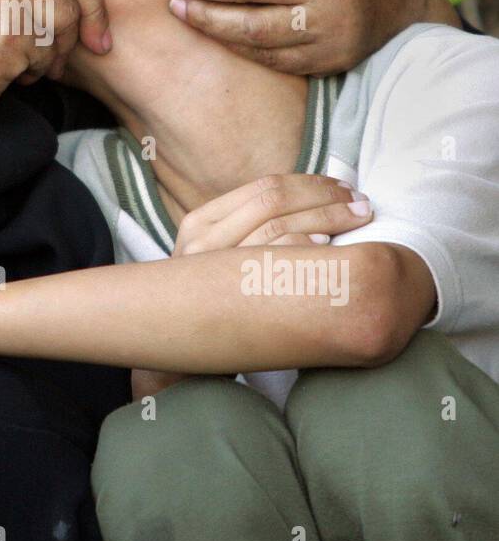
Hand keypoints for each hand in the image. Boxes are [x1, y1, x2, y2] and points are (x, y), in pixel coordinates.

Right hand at [128, 172, 372, 395]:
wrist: (178, 355)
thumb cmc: (213, 306)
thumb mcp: (219, 259)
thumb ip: (250, 232)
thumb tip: (314, 207)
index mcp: (201, 222)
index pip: (265, 187)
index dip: (311, 185)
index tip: (345, 190)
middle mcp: (202, 240)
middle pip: (275, 202)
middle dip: (326, 200)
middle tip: (363, 206)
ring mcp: (210, 268)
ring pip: (277, 227)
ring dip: (325, 221)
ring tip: (357, 223)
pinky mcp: (224, 297)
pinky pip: (270, 261)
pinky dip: (304, 250)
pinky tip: (329, 249)